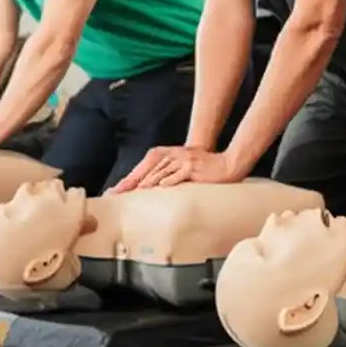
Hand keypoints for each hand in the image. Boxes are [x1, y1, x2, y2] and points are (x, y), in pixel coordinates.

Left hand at [108, 146, 247, 193]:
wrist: (227, 164)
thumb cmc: (205, 169)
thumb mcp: (184, 167)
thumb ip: (168, 173)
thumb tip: (150, 187)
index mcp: (171, 154)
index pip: (147, 164)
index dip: (132, 176)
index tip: (118, 189)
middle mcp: (175, 154)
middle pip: (150, 168)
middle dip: (134, 180)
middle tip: (120, 192)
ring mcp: (184, 160)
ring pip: (162, 171)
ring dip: (149, 181)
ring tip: (138, 191)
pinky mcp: (193, 167)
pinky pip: (178, 174)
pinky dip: (169, 180)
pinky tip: (161, 187)